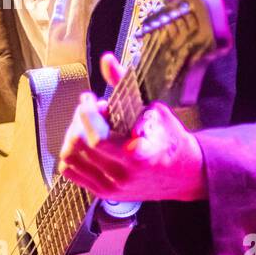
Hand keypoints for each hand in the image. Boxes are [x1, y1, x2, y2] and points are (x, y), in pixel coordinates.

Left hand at [58, 53, 207, 202]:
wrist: (184, 174)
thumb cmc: (170, 140)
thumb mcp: (154, 110)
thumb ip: (125, 86)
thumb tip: (107, 61)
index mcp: (138, 156)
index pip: (96, 140)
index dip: (86, 115)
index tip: (90, 100)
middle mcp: (122, 175)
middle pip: (79, 145)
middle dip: (79, 120)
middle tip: (91, 109)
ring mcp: (111, 187)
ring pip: (71, 158)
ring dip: (74, 136)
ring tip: (89, 126)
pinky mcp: (104, 192)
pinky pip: (71, 172)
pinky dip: (72, 153)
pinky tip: (85, 142)